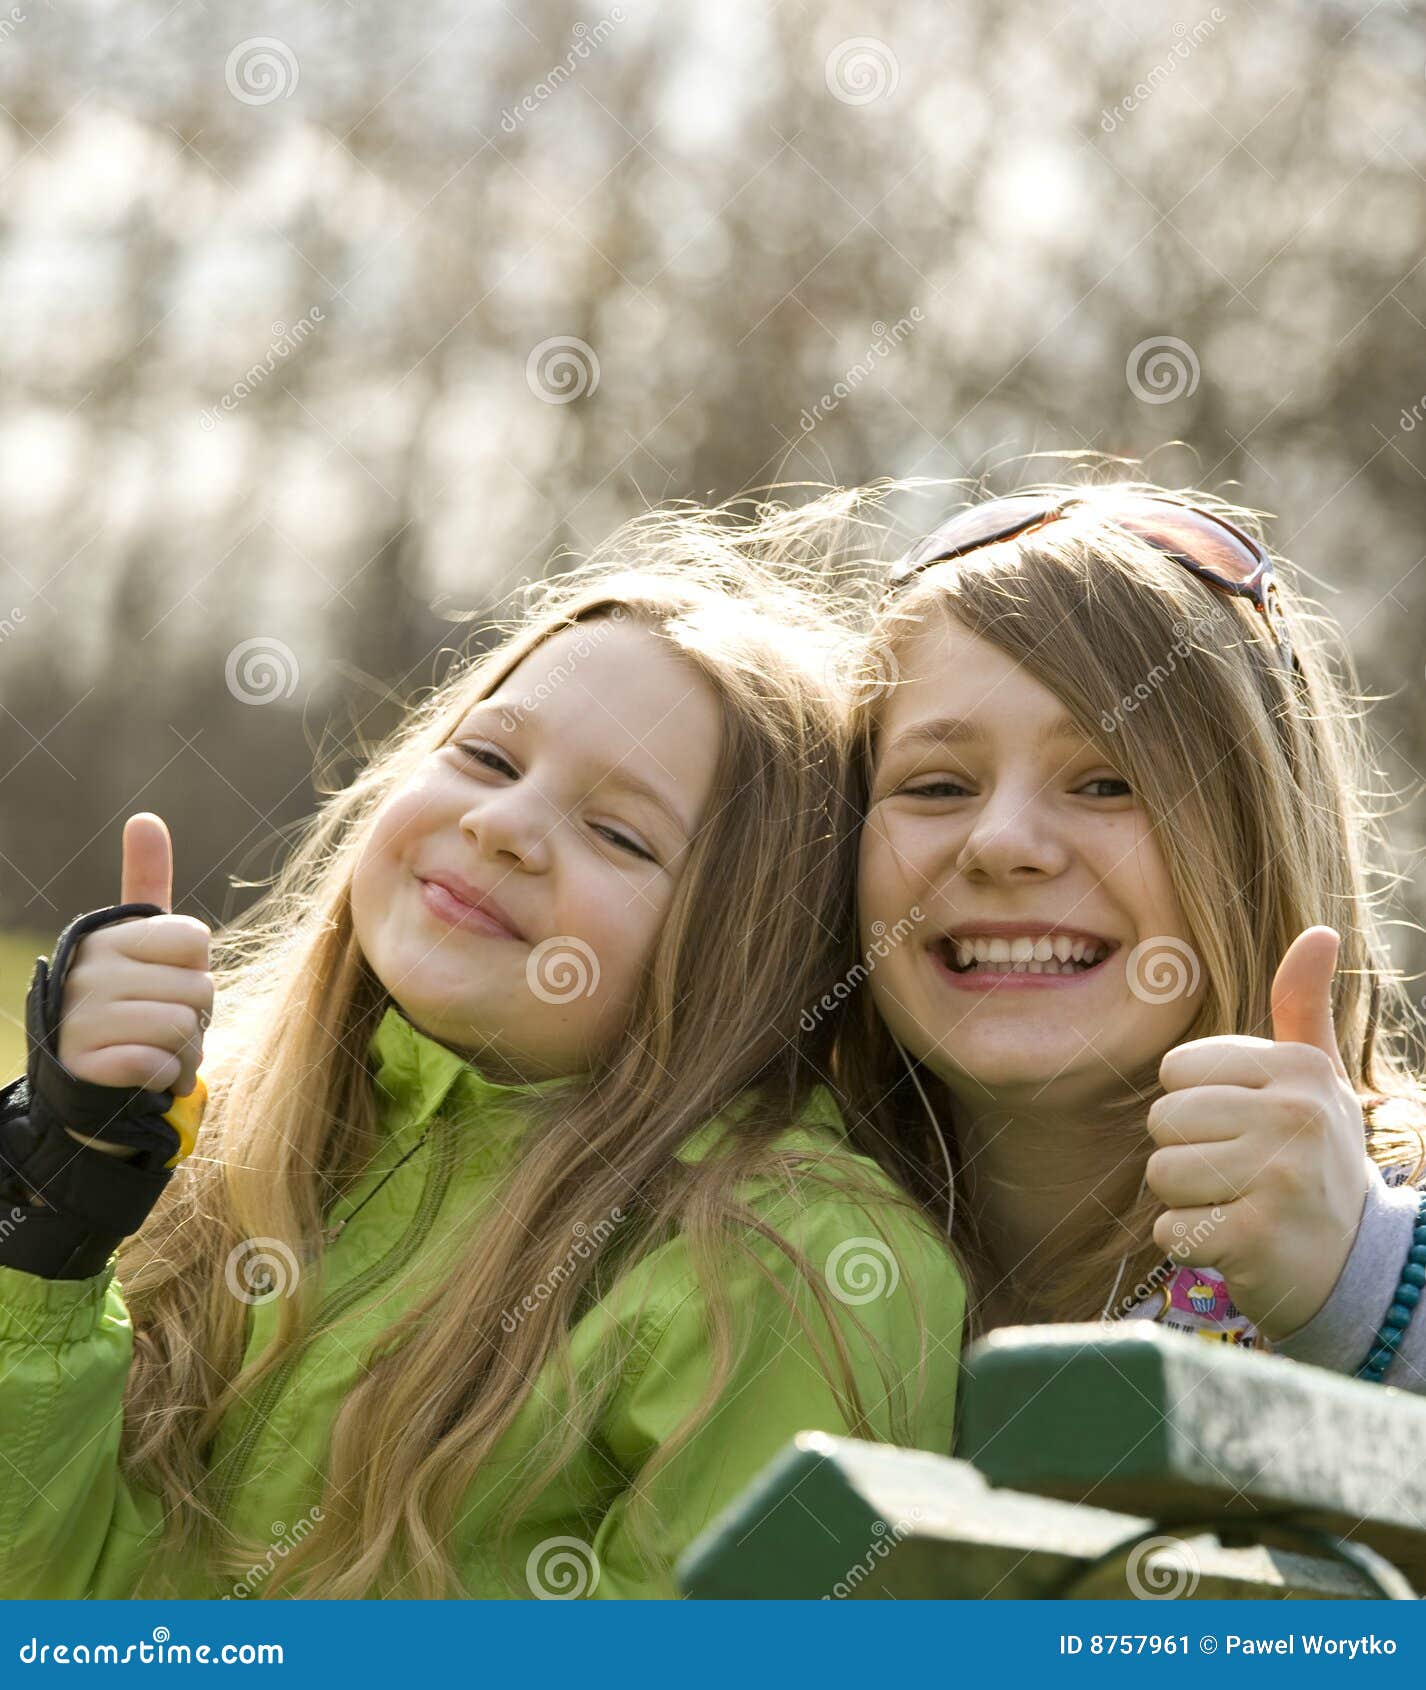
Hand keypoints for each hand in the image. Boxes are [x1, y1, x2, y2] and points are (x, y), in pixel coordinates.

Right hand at [56, 814, 212, 1159]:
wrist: (83, 1092)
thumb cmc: (125, 1012)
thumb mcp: (138, 949)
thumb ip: (145, 886)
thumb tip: (145, 818)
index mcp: (106, 938)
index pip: (196, 939)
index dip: (196, 973)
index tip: (167, 989)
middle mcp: (89, 971)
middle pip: (199, 987)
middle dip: (197, 1022)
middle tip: (163, 1035)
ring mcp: (82, 1017)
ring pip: (184, 1028)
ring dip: (186, 1056)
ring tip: (157, 1059)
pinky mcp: (86, 1064)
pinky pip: (159, 1063)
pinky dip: (164, 1079)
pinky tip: (144, 1080)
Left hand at [1145, 926, 1371, 1340]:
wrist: (1359, 1268)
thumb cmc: (1317, 1160)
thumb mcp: (1318, 1079)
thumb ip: (1303, 1006)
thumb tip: (1321, 931)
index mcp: (1298, 1069)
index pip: (1176, 1070)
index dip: (1193, 1105)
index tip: (1242, 1129)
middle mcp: (1295, 1115)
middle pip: (1162, 1120)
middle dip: (1185, 1154)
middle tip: (1238, 1175)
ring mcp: (1279, 1177)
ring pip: (1160, 1173)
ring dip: (1186, 1200)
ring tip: (1237, 1204)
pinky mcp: (1257, 1236)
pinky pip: (1170, 1229)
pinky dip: (1190, 1245)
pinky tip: (1235, 1242)